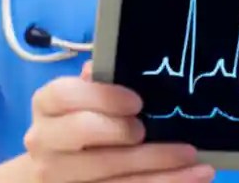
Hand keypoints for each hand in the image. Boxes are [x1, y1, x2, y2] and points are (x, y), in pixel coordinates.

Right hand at [23, 61, 214, 181]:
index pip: (65, 94)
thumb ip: (97, 83)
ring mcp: (61, 176)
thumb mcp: (83, 99)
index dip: (102, 96)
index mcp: (46, 106)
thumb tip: (111, 66)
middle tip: (148, 129)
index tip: (136, 101)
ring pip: (111, 174)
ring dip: (159, 166)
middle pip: (81, 132)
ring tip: (194, 157)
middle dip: (120, 130)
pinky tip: (193, 176)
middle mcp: (45, 141)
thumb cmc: (78, 122)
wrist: (55, 171)